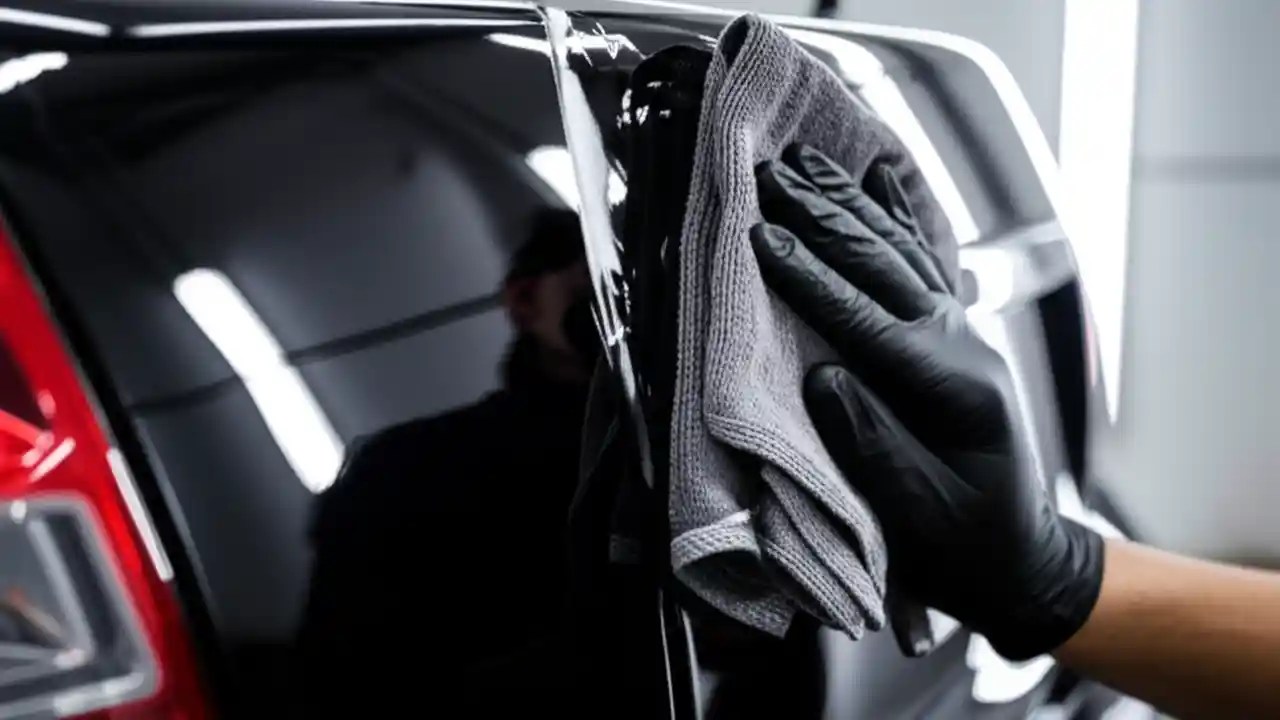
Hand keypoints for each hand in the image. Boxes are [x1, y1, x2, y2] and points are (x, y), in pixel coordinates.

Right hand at [751, 145, 1103, 659]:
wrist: (1021, 560)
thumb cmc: (969, 547)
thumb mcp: (922, 515)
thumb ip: (874, 444)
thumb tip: (823, 375)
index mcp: (956, 389)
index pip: (872, 322)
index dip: (813, 280)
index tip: (763, 240)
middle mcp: (961, 346)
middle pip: (885, 267)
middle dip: (824, 218)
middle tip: (770, 176)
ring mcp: (959, 334)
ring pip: (900, 253)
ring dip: (849, 203)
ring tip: (804, 160)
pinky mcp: (949, 336)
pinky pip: (920, 263)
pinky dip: (898, 216)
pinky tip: (880, 176)